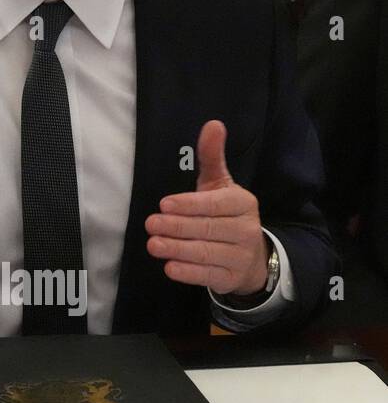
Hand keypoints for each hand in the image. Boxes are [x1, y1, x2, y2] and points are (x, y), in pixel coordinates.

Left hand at [145, 120, 269, 296]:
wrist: (251, 257)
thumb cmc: (226, 215)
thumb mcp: (220, 185)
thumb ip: (212, 157)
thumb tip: (213, 124)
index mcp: (243, 203)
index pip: (216, 204)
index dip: (190, 205)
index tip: (164, 204)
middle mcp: (246, 229)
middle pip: (207, 228)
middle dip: (177, 227)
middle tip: (151, 224)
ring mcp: (241, 256)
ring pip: (206, 253)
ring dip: (178, 249)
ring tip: (153, 244)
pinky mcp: (232, 278)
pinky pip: (209, 276)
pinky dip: (189, 273)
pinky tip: (170, 268)